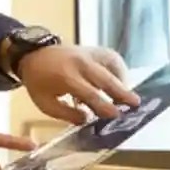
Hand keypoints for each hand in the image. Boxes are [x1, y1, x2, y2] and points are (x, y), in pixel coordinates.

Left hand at [17, 45, 140, 123]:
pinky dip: (119, 69)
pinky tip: (121, 81)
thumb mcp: (45, 104)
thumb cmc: (39, 83)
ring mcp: (88, 54)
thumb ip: (66, 114)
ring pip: (112, 65)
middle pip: (105, 79)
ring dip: (122, 80)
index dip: (104, 106)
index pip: (90, 94)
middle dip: (121, 93)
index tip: (116, 115)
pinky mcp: (92, 49)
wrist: (33, 56)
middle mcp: (79, 64)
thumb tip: (88, 119)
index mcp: (66, 78)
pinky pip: (111, 57)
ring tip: (127, 96)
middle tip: (136, 104)